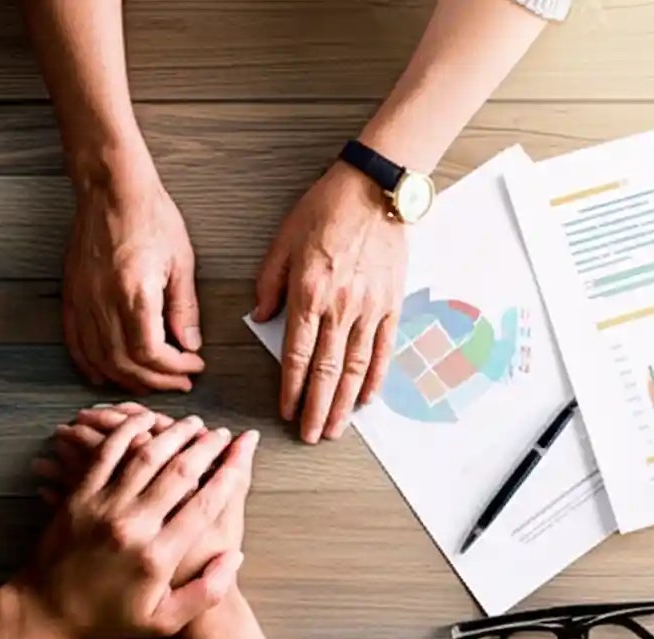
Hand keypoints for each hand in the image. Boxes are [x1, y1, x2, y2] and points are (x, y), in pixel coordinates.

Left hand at [12, 412, 243, 638]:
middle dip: (205, 447)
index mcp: (158, 557)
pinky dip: (125, 431)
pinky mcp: (79, 496)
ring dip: (172, 433)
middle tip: (219, 433)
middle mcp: (132, 527)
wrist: (47, 611)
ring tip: (192, 423)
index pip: (205, 504)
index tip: (239, 456)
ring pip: (145, 456)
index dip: (227, 474)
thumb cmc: (109, 617)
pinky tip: (144, 419)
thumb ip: (206, 592)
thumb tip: (236, 556)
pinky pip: (105, 454)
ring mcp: (103, 508)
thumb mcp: (163, 621)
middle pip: (179, 472)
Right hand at [63, 160, 204, 392]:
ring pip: (98, 359)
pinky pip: (74, 342)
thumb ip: (184, 308)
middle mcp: (103, 302)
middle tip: (179, 382)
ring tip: (150, 381)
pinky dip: (90, 365)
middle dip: (155, 380)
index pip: (150, 353)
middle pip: (124, 363)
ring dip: (125, 378)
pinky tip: (105, 375)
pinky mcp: (72, 295)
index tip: (193, 367)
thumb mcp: (182, 261)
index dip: (173, 369)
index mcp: (134, 293)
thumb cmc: (150, 216)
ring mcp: (83, 300)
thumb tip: (190, 344)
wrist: (112, 190)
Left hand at [253, 162, 406, 443]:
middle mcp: (340, 307)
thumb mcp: (283, 242)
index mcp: (308, 294)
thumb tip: (262, 316)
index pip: (296, 355)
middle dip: (316, 409)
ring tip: (335, 427)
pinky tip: (366, 398)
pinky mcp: (392, 304)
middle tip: (310, 435)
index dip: (290, 389)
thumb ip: (270, 283)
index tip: (286, 411)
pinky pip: (383, 350)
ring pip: (355, 368)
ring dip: (343, 403)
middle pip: (326, 371)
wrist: (375, 189)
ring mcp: (369, 309)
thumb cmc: (327, 209)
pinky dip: (375, 378)